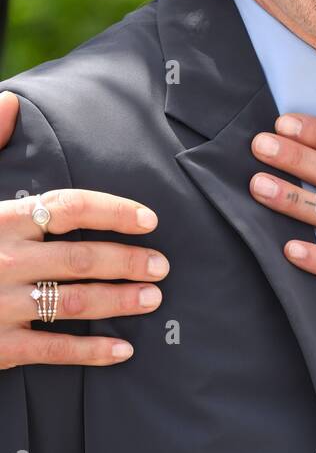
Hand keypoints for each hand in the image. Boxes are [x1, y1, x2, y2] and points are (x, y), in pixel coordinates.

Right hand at [0, 90, 169, 368]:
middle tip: (163, 265)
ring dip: (120, 302)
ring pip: (75, 303)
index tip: (149, 220)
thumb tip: (9, 101)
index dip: (115, 211)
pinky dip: (91, 352)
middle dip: (129, 262)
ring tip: (153, 299)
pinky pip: (53, 350)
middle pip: (82, 258)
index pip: (70, 207)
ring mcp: (0, 306)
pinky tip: (123, 350)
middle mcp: (4, 261)